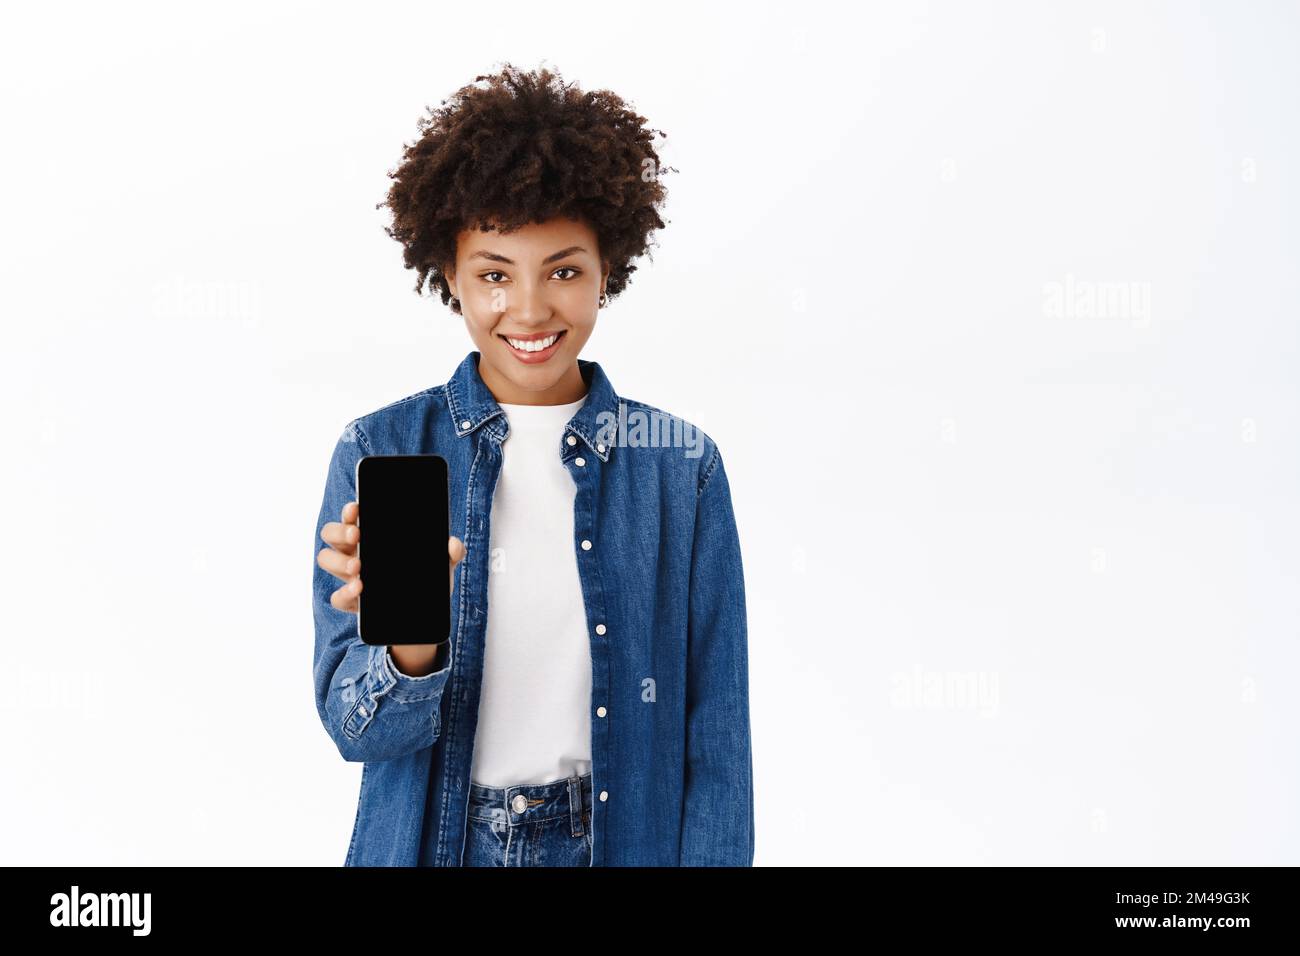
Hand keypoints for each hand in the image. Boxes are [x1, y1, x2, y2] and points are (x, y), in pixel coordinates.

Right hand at [317, 501, 466, 613]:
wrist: (422, 617)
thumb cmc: (425, 580)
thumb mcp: (441, 565)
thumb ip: (451, 553)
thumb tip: (453, 544)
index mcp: (372, 536)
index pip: (352, 516)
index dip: (350, 511)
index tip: (357, 509)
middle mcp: (355, 551)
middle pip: (331, 533)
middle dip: (339, 531)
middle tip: (357, 536)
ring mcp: (350, 576)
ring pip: (327, 560)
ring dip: (338, 561)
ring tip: (358, 567)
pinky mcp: (352, 601)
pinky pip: (338, 597)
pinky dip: (345, 592)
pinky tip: (358, 590)